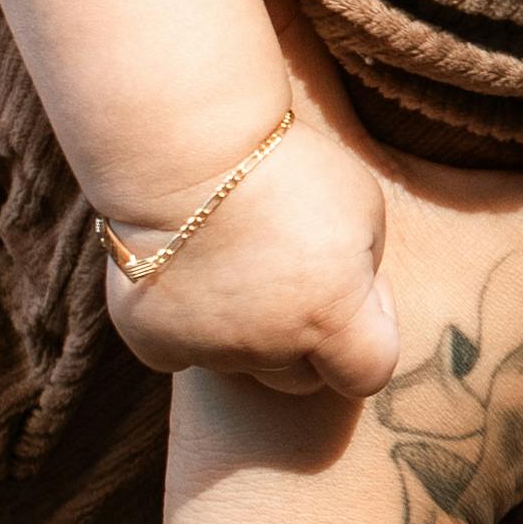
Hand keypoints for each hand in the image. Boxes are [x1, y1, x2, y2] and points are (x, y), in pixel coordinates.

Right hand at [94, 66, 407, 402]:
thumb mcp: (361, 205)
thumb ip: (365, 269)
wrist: (183, 146)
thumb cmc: (283, 164)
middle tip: (286, 271)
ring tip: (233, 256)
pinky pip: (179, 353)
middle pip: (299, 377)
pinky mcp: (152, 339)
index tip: (353, 289)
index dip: (370, 335)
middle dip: (303, 338)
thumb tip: (353, 303)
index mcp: (332, 318)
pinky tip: (186, 275)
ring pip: (239, 360)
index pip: (368, 374)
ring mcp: (207, 349)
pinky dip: (184, 326)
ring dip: (243, 327)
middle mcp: (270, 347)